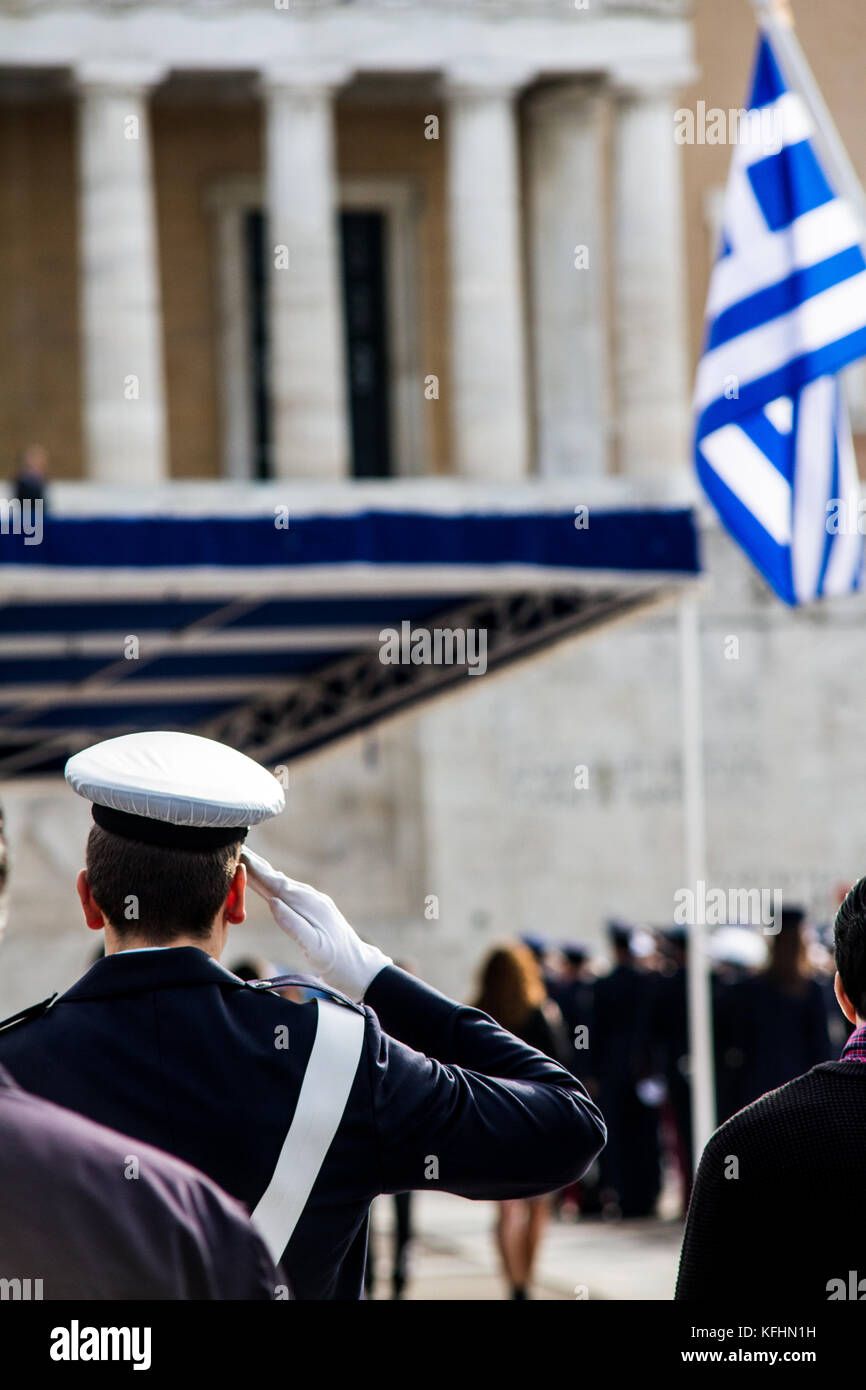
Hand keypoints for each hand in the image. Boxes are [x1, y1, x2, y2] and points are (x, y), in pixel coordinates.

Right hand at [241, 847, 390, 1002]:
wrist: (357, 966)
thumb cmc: (335, 959)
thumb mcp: (314, 947)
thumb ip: (293, 924)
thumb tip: (272, 902)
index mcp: (308, 904)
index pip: (276, 884)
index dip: (256, 870)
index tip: (240, 855)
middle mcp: (310, 898)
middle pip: (278, 879)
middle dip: (257, 866)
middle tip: (238, 849)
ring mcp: (313, 901)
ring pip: (284, 884)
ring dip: (265, 873)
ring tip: (248, 862)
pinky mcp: (314, 908)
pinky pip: (290, 892)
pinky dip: (276, 884)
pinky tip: (271, 883)